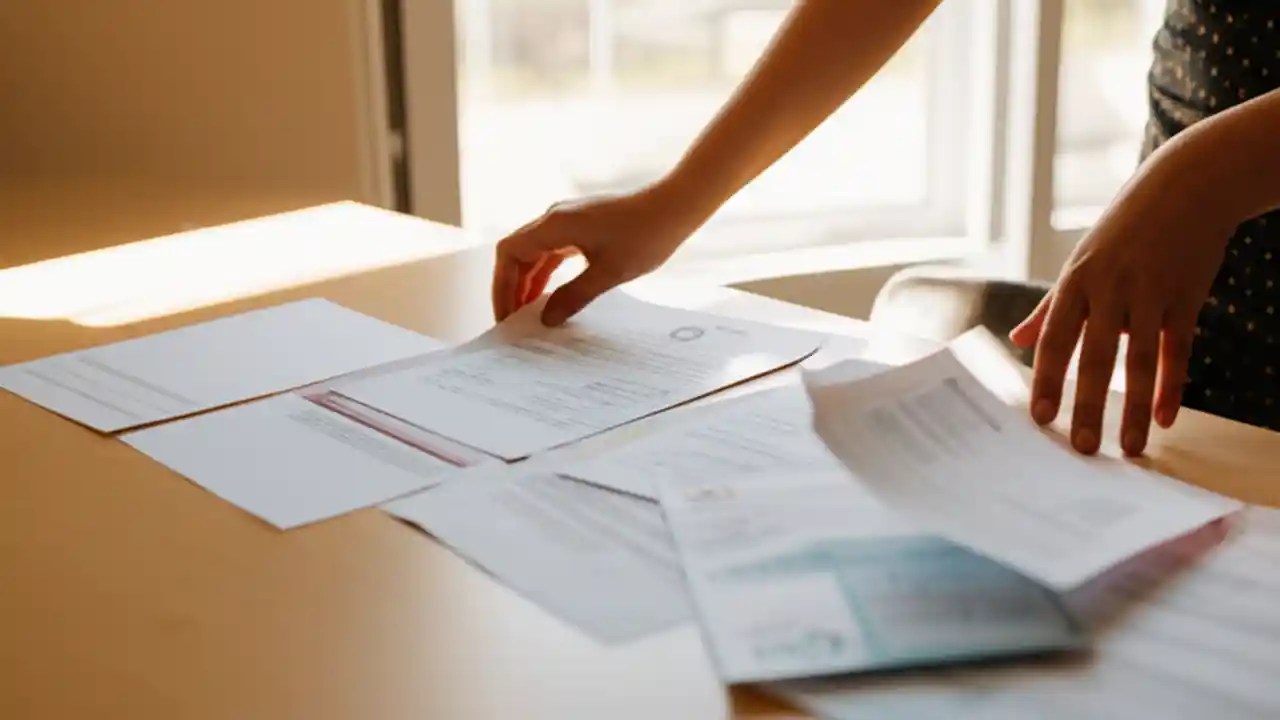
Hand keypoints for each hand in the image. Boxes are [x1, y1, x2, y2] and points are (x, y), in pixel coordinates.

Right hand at [491, 183, 704, 325]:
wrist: (675, 206)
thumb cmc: (645, 236)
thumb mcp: (608, 274)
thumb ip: (573, 297)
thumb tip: (546, 320)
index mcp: (555, 225)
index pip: (509, 253)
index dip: (502, 286)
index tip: (506, 315)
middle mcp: (555, 218)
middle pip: (517, 252)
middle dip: (511, 287)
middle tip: (513, 321)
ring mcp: (568, 220)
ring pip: (534, 253)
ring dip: (528, 282)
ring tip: (528, 315)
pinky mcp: (582, 225)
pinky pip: (553, 251)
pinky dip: (546, 273)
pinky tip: (549, 296)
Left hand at [1009, 155, 1235, 456]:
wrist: (1187, 185)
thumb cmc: (1123, 230)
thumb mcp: (1080, 262)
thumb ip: (1050, 307)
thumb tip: (1016, 341)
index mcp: (1075, 281)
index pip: (1054, 339)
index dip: (1046, 380)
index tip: (1040, 418)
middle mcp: (1110, 288)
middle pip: (1095, 356)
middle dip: (1087, 404)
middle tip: (1082, 448)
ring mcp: (1150, 292)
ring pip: (1141, 359)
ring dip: (1136, 408)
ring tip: (1131, 448)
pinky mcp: (1187, 296)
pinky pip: (1178, 349)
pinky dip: (1172, 386)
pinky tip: (1166, 418)